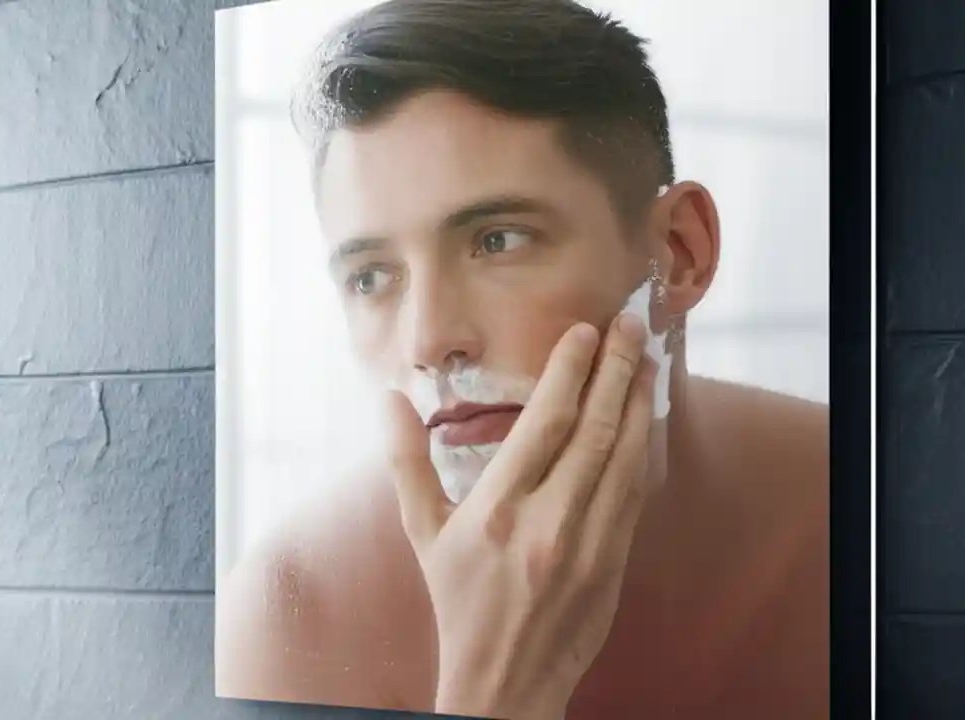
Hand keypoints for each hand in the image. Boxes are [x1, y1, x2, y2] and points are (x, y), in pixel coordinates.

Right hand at [384, 314, 657, 719]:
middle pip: (594, 431)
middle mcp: (547, 524)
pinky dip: (643, 449)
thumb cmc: (458, 601)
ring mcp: (587, 545)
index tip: (584, 331)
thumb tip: (390, 401)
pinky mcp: (613, 564)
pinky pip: (634, 494)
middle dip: (616, 371)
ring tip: (648, 360)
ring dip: (639, 403)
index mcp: (496, 511)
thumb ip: (406, 462)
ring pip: (624, 459)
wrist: (504, 679)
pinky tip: (644, 419)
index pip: (543, 424)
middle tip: (633, 325)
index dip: (569, 372)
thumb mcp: (420, 532)